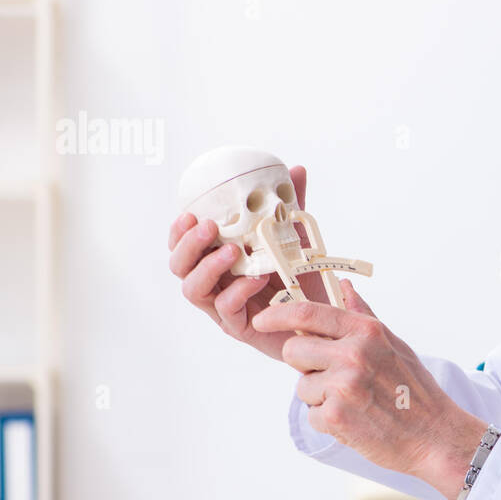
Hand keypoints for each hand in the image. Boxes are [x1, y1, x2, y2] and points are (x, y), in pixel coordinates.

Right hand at [168, 164, 324, 361]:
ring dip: (209, 267)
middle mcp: (214, 285)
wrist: (320, 321)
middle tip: (210, 227)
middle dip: (188, 244)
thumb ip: (290, 208)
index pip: (185, 246)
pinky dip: (238, 292)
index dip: (180, 231)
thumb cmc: (299, 281)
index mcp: (218, 262)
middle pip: (180, 267)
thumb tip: (295, 171)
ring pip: (194, 290)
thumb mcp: (295, 239)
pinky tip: (256, 279)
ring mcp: (223, 309)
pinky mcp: (239, 328)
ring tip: (232, 252)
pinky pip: (227, 310)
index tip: (190, 213)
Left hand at [252, 281, 490, 499]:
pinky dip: (330, 422)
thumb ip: (363, 317)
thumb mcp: (394, 344)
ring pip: (302, 387)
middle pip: (294, 351)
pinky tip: (357, 422)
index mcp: (366, 332)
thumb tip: (345, 288)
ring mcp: (343, 385)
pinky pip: (312, 415)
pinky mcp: (336, 417)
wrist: (435, 437)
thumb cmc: (416, 391)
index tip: (263, 320)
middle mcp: (353, 354)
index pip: (308, 313)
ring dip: (320, 398)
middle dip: (305, 366)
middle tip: (334, 379)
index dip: (278, 315)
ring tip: (355, 404)